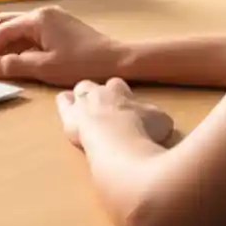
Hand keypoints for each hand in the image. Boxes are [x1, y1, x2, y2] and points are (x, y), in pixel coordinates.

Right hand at [0, 6, 125, 86]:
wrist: (115, 59)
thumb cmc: (83, 63)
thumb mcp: (46, 67)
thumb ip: (15, 65)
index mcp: (38, 19)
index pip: (1, 32)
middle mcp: (42, 14)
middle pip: (4, 23)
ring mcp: (50, 18)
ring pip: (15, 27)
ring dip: (0, 44)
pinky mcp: (57, 27)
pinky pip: (28, 33)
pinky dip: (15, 45)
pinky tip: (11, 60)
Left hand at [56, 78, 173, 147]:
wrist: (120, 141)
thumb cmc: (143, 130)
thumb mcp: (162, 122)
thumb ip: (157, 117)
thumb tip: (160, 120)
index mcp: (121, 91)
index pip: (118, 85)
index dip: (120, 94)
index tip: (124, 105)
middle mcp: (100, 92)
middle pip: (94, 85)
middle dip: (97, 93)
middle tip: (104, 108)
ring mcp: (83, 104)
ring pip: (77, 91)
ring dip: (80, 97)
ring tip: (84, 108)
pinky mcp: (70, 119)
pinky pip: (63, 103)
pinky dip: (65, 105)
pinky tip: (68, 113)